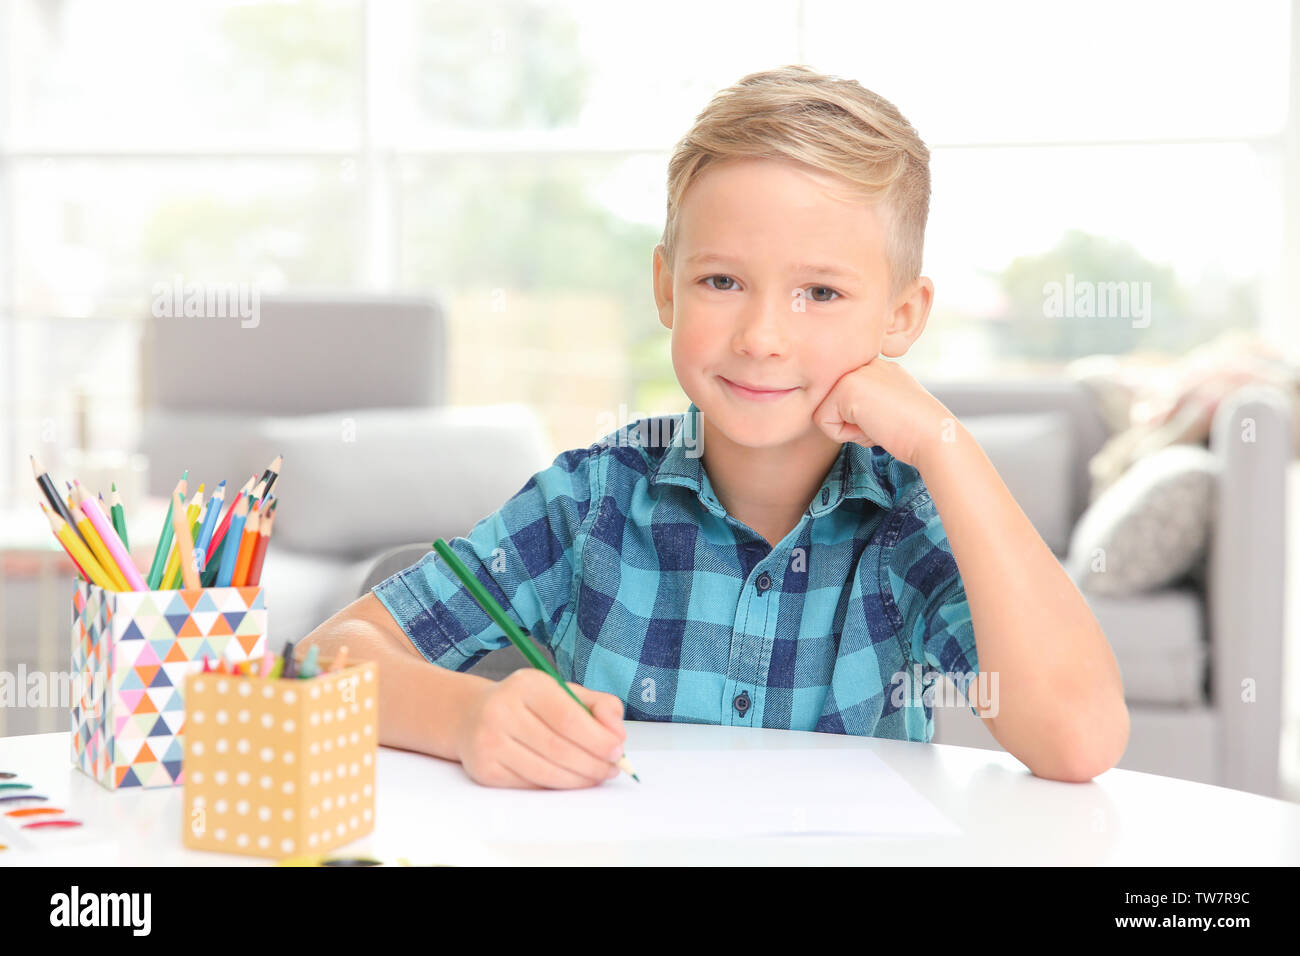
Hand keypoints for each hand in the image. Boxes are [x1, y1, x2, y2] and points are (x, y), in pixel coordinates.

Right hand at [454, 668, 627, 788]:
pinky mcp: (484, 769)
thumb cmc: (527, 704)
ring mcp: (489, 742)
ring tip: (596, 776)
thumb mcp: (562, 691)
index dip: (597, 739)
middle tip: (611, 769)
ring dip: (579, 779)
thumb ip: (598, 705)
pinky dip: (557, 785)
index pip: (568, 718)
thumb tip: (617, 733)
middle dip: (593, 764)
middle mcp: (502, 710)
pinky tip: (569, 779)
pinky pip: (531, 784)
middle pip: (558, 748)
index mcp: (527, 685)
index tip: (617, 750)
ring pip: (546, 771)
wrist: (472, 715)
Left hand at [812, 356, 955, 469]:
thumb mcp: (887, 408)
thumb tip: (832, 413)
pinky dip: (845, 434)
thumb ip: (863, 403)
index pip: (843, 399)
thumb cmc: (914, 432)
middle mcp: (864, 363)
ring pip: (824, 412)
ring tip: (878, 425)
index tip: (889, 419)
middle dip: (851, 424)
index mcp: (876, 367)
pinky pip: (823, 422)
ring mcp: (854, 372)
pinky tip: (872, 427)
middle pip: (831, 404)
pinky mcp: (846, 387)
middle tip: (883, 423)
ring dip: (848, 430)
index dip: (860, 419)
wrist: (934, 436)